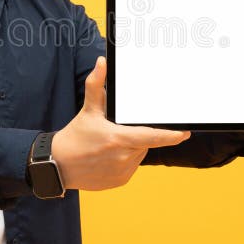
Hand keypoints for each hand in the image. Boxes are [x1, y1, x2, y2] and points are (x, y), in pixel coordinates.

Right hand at [52, 56, 190, 190]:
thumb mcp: (87, 110)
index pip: (152, 137)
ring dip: (132, 148)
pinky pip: (131, 167)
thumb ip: (96, 85)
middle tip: (117, 131)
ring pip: (139, 155)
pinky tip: (109, 156)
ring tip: (110, 144)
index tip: (185, 133)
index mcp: (118, 139)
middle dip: (137, 135)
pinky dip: (126, 160)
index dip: (171, 136)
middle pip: (144, 143)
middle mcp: (122, 157)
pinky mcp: (119, 181)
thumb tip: (102, 62)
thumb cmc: (74, 136)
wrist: (58, 166)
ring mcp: (122, 172)